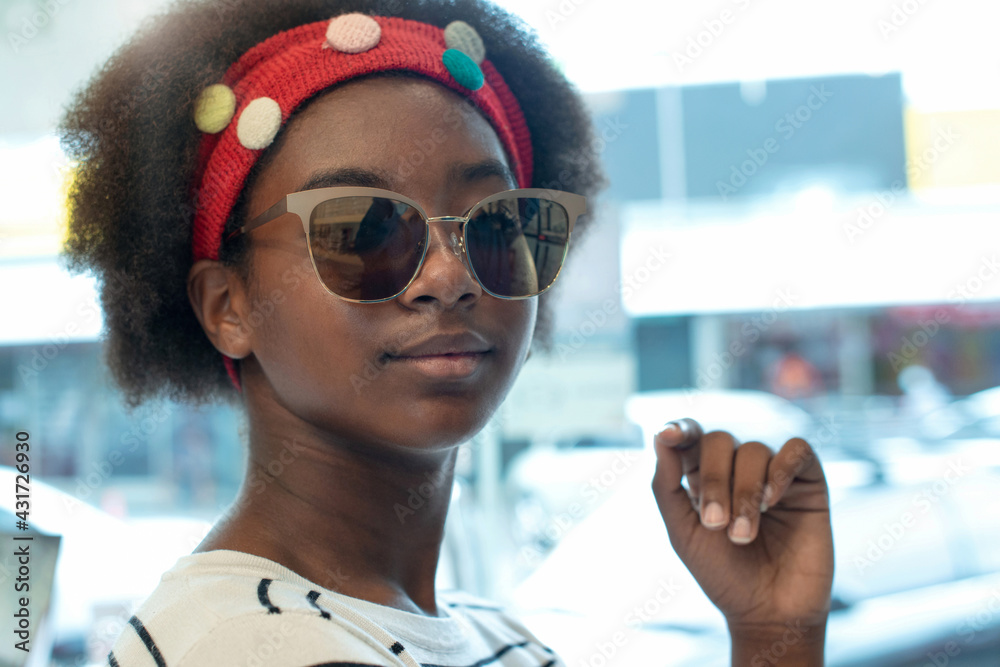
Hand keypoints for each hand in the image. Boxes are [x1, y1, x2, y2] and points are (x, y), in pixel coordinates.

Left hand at [650, 418, 833, 635]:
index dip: (681, 428)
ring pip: (754, 449)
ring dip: (744, 492)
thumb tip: (660, 436)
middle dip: (712, 480)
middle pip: (719, 441)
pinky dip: (780, 469)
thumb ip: (666, 485)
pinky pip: (797, 450)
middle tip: (715, 524)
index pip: (692, 437)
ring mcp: (774, 474)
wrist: (770, 614)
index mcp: (703, 477)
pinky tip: (771, 501)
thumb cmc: (723, 575)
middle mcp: (738, 469)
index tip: (670, 436)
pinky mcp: (809, 482)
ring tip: (742, 535)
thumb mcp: (683, 533)